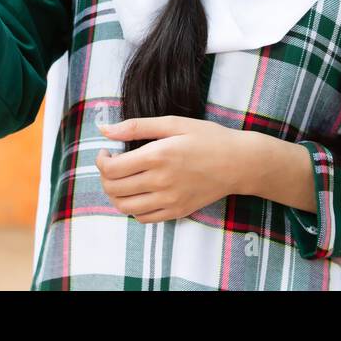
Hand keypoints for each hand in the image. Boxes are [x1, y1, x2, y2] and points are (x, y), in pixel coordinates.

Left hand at [95, 116, 251, 222]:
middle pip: (113, 189)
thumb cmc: (207, 138)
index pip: (111, 169)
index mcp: (158, 155)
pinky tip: (139, 192)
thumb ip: (136, 126)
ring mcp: (169, 200)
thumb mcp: (173, 122)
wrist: (239, 163)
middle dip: (104, 176)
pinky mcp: (177, 212)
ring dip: (115, 194)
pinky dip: (133, 207)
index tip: (107, 151)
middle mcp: (161, 181)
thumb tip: (103, 129)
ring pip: (124, 207)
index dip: (100, 160)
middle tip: (112, 164)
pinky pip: (143, 218)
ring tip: (123, 180)